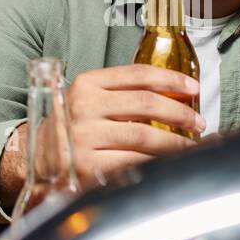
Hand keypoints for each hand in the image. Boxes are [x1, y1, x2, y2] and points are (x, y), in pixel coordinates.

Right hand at [60, 65, 203, 190]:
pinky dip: (159, 162)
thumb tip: (173, 96)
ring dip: (176, 141)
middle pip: (145, 103)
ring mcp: (86, 136)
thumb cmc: (73, 127)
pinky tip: (170, 162)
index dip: (170, 79)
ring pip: (145, 135)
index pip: (137, 74)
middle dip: (180, 113)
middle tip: (198, 122)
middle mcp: (85, 106)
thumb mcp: (88, 99)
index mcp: (87, 83)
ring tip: (191, 144)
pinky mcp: (90, 165)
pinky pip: (136, 162)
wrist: (41, 159)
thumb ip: (121, 93)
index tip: (193, 88)